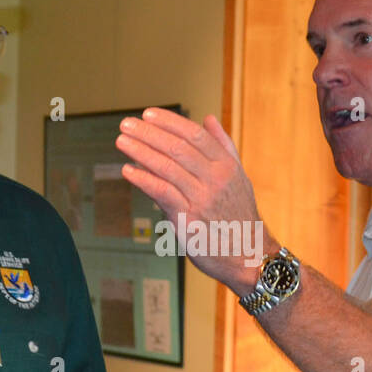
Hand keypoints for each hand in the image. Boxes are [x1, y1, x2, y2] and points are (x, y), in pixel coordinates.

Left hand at [116, 108, 273, 294]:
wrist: (249, 257)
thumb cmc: (240, 216)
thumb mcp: (239, 177)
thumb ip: (223, 147)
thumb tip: (207, 119)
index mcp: (227, 166)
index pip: (195, 135)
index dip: (169, 122)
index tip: (148, 114)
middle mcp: (216, 180)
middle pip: (178, 148)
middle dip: (149, 133)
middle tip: (126, 123)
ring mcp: (202, 200)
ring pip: (167, 167)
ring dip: (141, 152)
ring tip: (122, 141)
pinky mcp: (189, 220)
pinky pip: (163, 193)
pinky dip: (144, 179)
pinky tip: (128, 170)